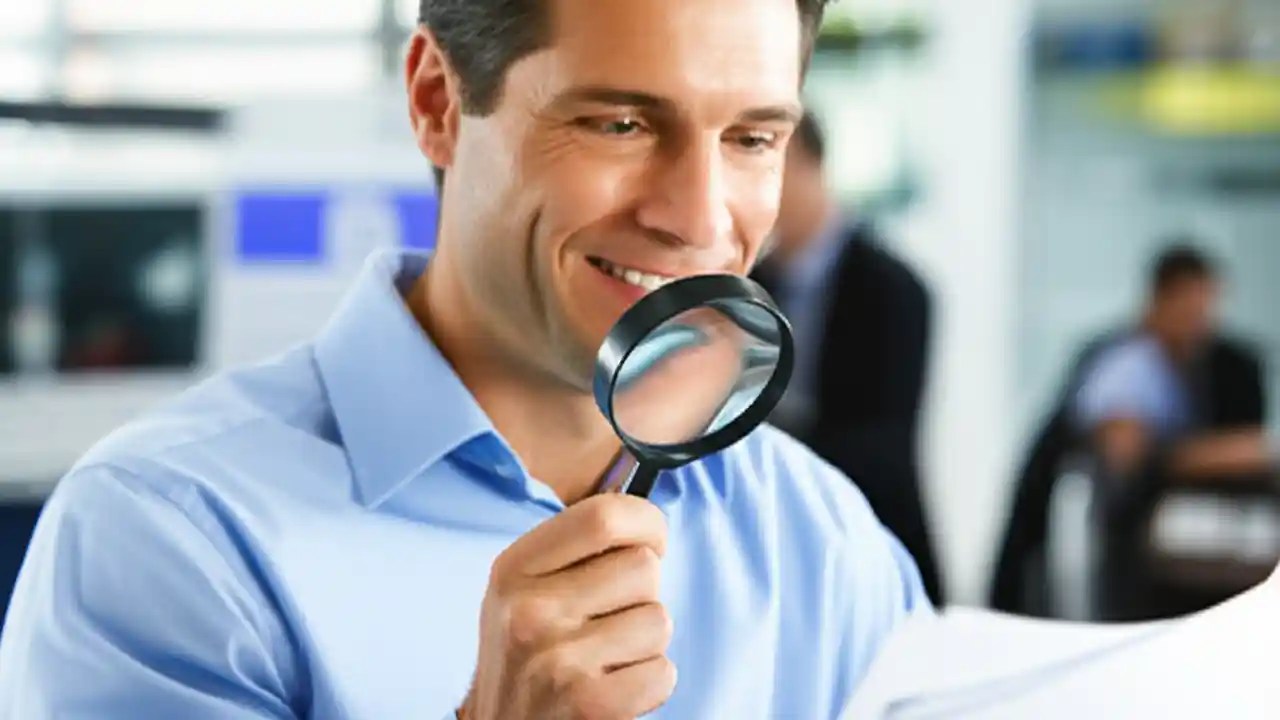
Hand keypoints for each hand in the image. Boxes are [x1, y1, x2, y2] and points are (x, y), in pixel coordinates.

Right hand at [460, 494, 675, 719]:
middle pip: (644, 567)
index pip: (606, 515)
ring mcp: (558, 659)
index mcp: (514, 569)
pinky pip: (664, 672)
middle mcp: (530, 610)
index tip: (650, 543)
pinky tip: (614, 688)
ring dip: (645, 643)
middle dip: (641, 594)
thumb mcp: (523, 591)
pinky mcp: (589, 704)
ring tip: (606, 657)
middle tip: (608, 620)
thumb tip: (648, 523)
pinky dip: (650, 684)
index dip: (647, 524)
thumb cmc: (526, 658)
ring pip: (659, 621)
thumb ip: (575, 551)